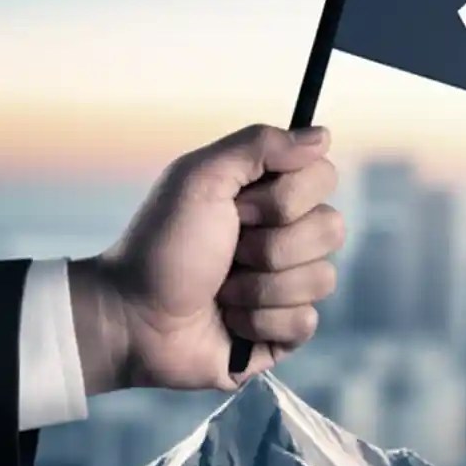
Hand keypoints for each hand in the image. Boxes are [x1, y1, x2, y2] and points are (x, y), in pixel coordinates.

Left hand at [68, 124, 343, 394]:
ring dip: (260, 288)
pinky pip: (306, 321)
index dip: (285, 196)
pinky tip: (231, 322)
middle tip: (229, 251)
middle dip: (271, 246)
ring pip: (321, 279)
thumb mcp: (200, 178)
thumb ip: (260, 144)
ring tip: (223, 291)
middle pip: (332, 228)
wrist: (133, 319)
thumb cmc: (161, 246)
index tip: (239, 206)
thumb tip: (324, 135)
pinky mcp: (286, 331)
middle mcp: (287, 236)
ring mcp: (290, 284)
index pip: (324, 177)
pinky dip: (259, 322)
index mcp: (270, 195)